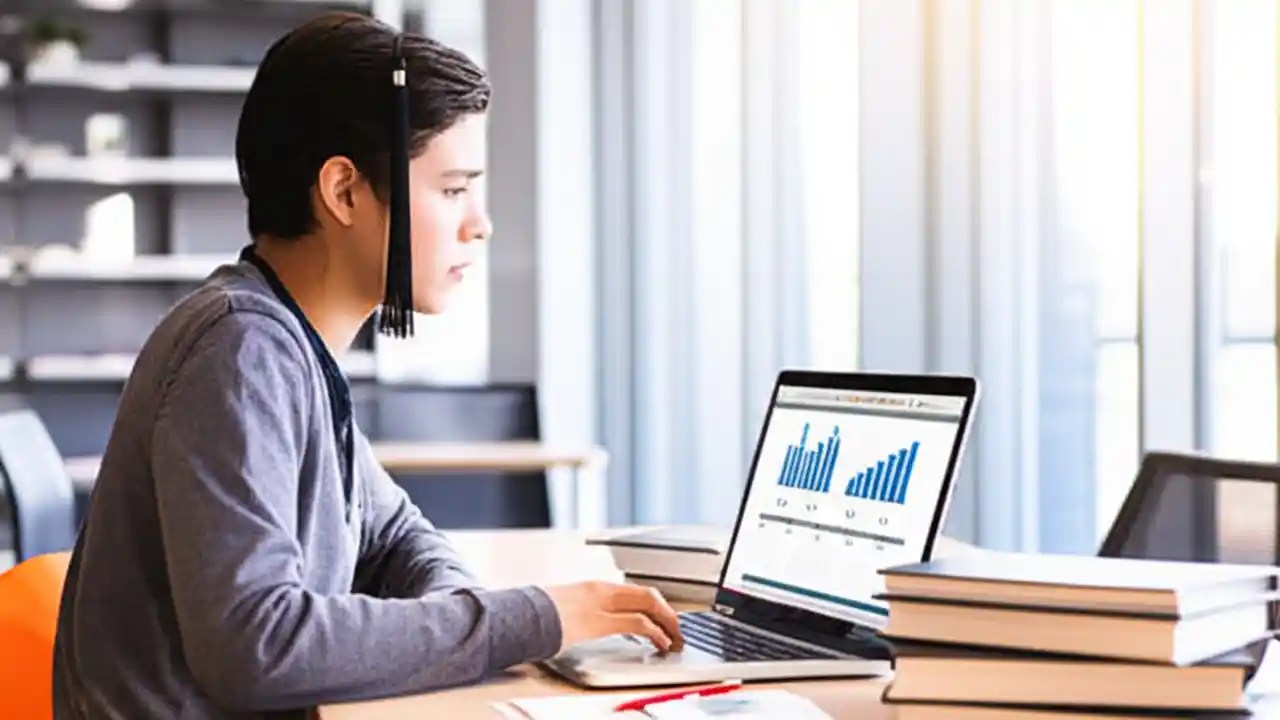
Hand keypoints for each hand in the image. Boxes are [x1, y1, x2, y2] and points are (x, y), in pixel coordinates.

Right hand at [543, 581, 684, 652]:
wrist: (519, 615)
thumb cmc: (536, 613)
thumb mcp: (565, 606)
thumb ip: (583, 610)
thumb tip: (589, 622)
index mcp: (594, 587)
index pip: (635, 590)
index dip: (655, 604)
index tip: (663, 617)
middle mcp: (601, 591)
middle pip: (648, 594)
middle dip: (668, 612)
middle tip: (676, 628)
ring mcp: (601, 604)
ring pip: (649, 605)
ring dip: (667, 623)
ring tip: (675, 638)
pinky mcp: (599, 621)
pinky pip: (637, 624)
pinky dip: (656, 633)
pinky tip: (661, 643)